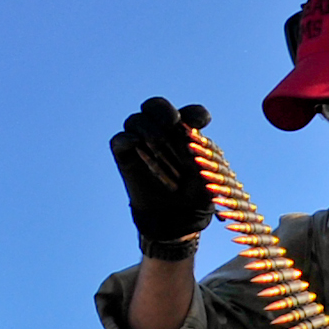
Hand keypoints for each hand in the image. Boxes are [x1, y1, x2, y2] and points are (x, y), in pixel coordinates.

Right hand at [110, 98, 213, 252]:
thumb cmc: (196, 198)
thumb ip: (201, 152)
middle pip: (155, 106)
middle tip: (172, 123)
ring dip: (149, 130)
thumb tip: (188, 132)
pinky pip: (120, 140)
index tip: (201, 124)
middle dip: (164, 111)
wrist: (177, 221)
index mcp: (188, 133)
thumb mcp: (208, 175)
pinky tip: (137, 144)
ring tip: (158, 146)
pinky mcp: (125, 157)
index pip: (191, 113)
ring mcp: (141, 143)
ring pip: (136, 120)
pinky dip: (127, 139)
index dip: (195, 114)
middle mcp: (163, 133)